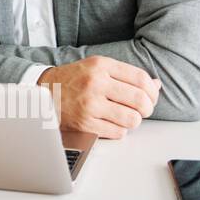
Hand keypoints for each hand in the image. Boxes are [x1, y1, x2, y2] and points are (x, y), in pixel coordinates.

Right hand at [37, 56, 160, 139]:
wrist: (43, 92)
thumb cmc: (73, 80)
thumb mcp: (97, 68)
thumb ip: (126, 75)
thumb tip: (156, 85)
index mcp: (100, 66)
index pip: (140, 78)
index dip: (153, 91)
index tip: (152, 96)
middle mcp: (95, 83)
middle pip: (140, 100)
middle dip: (147, 108)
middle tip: (143, 110)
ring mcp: (89, 105)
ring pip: (132, 119)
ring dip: (133, 121)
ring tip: (125, 117)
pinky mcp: (85, 124)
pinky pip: (118, 133)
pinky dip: (119, 130)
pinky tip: (110, 123)